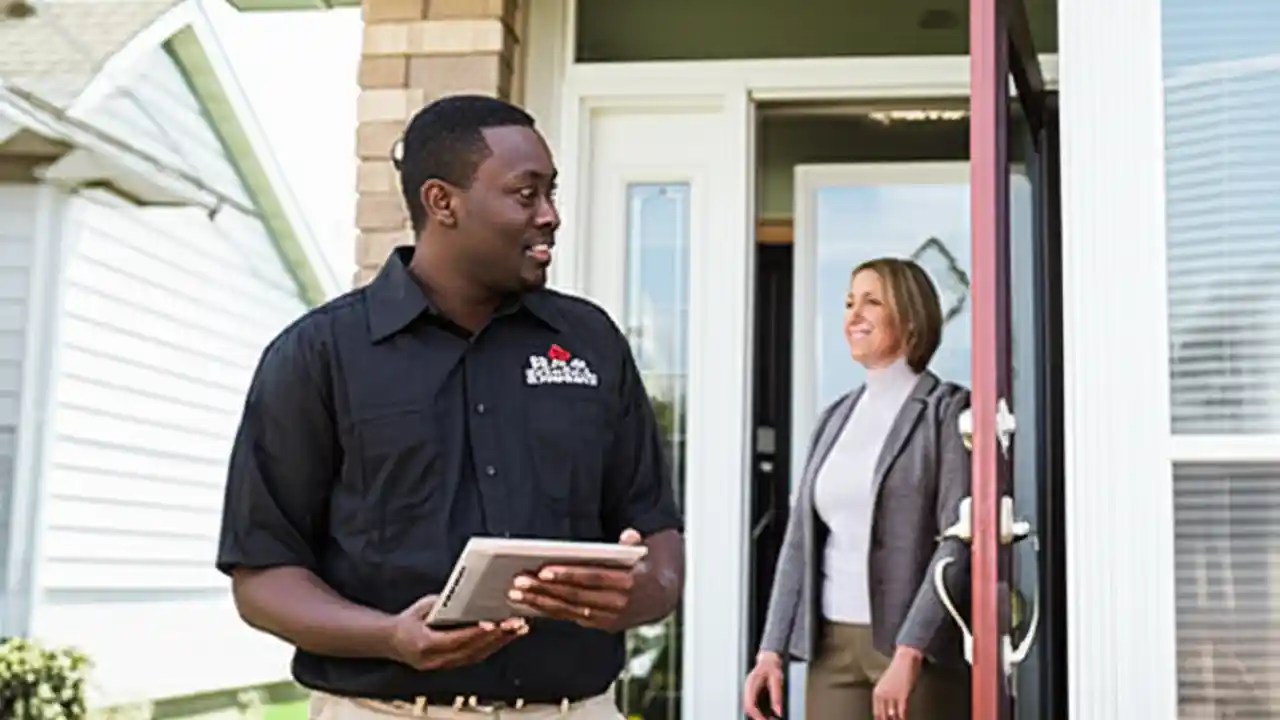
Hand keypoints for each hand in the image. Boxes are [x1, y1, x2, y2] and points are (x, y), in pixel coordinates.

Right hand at [387, 594, 527, 670]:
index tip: (494, 624)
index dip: (475, 632)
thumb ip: (445, 603)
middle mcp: (435, 660)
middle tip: (515, 624)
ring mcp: (443, 666)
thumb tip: (467, 594)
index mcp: (425, 644)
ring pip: (477, 656)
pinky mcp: (451, 665)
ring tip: (518, 629)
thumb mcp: (424, 606)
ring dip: (499, 643)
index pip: (455, 639)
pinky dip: (492, 647)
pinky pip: (475, 658)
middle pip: (471, 650)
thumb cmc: (408, 620)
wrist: (392, 641)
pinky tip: (506, 637)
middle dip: (496, 637)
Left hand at [506, 529, 643, 631]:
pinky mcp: (601, 625)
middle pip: (575, 595)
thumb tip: (628, 535)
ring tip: (516, 594)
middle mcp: (618, 603)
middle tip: (519, 581)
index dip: (568, 574)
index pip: (592, 577)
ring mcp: (609, 617)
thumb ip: (634, 542)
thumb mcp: (644, 551)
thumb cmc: (644, 567)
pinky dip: (550, 612)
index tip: (543, 570)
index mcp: (629, 582)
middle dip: (545, 589)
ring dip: (541, 602)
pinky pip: (571, 618)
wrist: (662, 597)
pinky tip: (530, 604)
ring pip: (569, 609)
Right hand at [743, 651, 784, 719]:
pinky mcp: (752, 694)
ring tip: (770, 719)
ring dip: (758, 716)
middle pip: (748, 708)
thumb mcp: (777, 680)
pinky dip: (759, 712)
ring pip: (749, 708)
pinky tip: (768, 715)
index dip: (756, 715)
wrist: (767, 660)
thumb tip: (778, 711)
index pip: (749, 704)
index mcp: (751, 683)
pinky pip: (753, 706)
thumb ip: (777, 696)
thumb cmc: (771, 667)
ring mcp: (748, 691)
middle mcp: (747, 688)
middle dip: (757, 717)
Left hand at [873, 646, 922, 719]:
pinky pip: (902, 711)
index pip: (876, 713)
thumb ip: (885, 698)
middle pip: (883, 716)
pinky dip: (903, 718)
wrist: (904, 660)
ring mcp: (892, 695)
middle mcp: (882, 695)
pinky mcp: (902, 695)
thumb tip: (888, 713)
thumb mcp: (886, 686)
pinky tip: (904, 719)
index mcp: (876, 693)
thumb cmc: (897, 673)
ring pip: (893, 715)